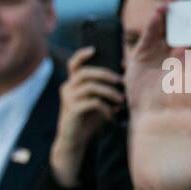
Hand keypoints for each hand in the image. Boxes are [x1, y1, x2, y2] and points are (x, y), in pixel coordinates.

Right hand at [50, 46, 123, 186]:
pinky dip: (105, 107)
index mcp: (73, 83)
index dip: (82, 54)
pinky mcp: (71, 110)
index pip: (73, 64)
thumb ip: (104, 87)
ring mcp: (68, 99)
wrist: (75, 140)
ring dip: (109, 92)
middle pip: (85, 72)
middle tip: (120, 81)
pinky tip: (111, 114)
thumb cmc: (88, 118)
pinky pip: (92, 102)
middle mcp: (67, 88)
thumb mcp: (97, 100)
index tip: (94, 49)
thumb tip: (123, 72)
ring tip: (120, 101)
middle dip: (105, 74)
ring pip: (90, 87)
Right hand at [126, 0, 190, 189]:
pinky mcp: (141, 82)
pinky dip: (150, 32)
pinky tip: (156, 13)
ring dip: (176, 24)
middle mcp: (187, 93)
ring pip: (173, 48)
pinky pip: (147, 52)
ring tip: (175, 0)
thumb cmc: (180, 178)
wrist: (151, 178)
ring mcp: (164, 85)